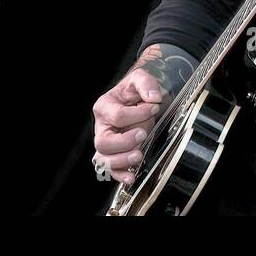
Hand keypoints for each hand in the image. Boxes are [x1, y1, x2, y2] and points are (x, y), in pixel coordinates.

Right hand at [91, 66, 164, 186]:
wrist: (136, 98)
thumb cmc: (135, 90)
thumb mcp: (140, 78)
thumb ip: (146, 84)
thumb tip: (153, 98)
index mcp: (104, 106)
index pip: (117, 115)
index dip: (137, 114)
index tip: (154, 108)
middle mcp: (101, 127)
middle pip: (104, 142)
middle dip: (124, 141)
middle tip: (143, 134)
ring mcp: (106, 143)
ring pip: (104, 159)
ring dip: (122, 160)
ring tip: (138, 155)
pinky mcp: (113, 154)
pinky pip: (110, 170)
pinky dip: (119, 175)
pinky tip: (131, 177)